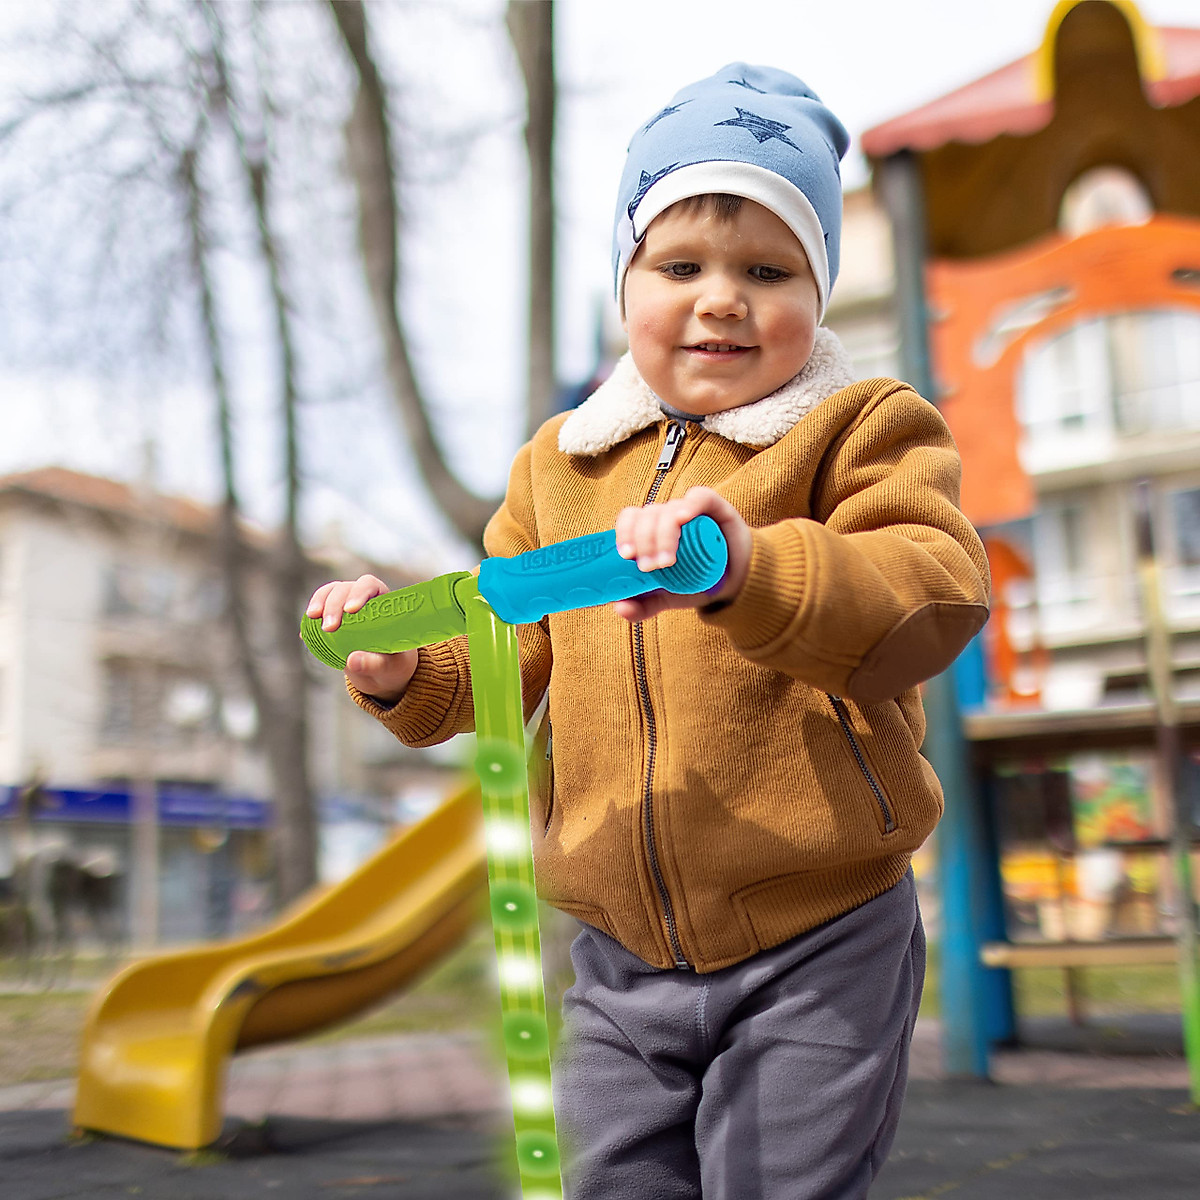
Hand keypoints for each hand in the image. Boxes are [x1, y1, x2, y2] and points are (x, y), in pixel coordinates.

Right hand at [304, 575, 417, 703]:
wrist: (381, 672)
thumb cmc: (392, 664)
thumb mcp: (389, 667)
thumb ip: (374, 663)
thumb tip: (352, 660)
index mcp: (384, 603)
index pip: (370, 585)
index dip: (359, 593)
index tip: (351, 610)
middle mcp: (363, 599)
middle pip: (345, 588)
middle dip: (334, 605)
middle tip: (329, 628)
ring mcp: (345, 606)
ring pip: (329, 594)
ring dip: (319, 604)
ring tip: (313, 619)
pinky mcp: (332, 619)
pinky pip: (318, 611)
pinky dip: (309, 621)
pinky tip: (304, 635)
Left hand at [612, 487, 751, 621]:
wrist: (736, 583)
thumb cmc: (697, 583)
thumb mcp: (668, 598)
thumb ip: (644, 605)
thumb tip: (620, 608)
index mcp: (650, 530)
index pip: (630, 519)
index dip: (624, 532)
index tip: (626, 555)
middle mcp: (667, 516)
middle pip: (647, 516)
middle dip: (643, 542)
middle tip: (649, 568)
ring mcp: (690, 511)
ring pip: (668, 510)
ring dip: (663, 535)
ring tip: (667, 563)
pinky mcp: (714, 508)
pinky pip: (699, 498)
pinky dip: (689, 505)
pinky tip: (684, 518)